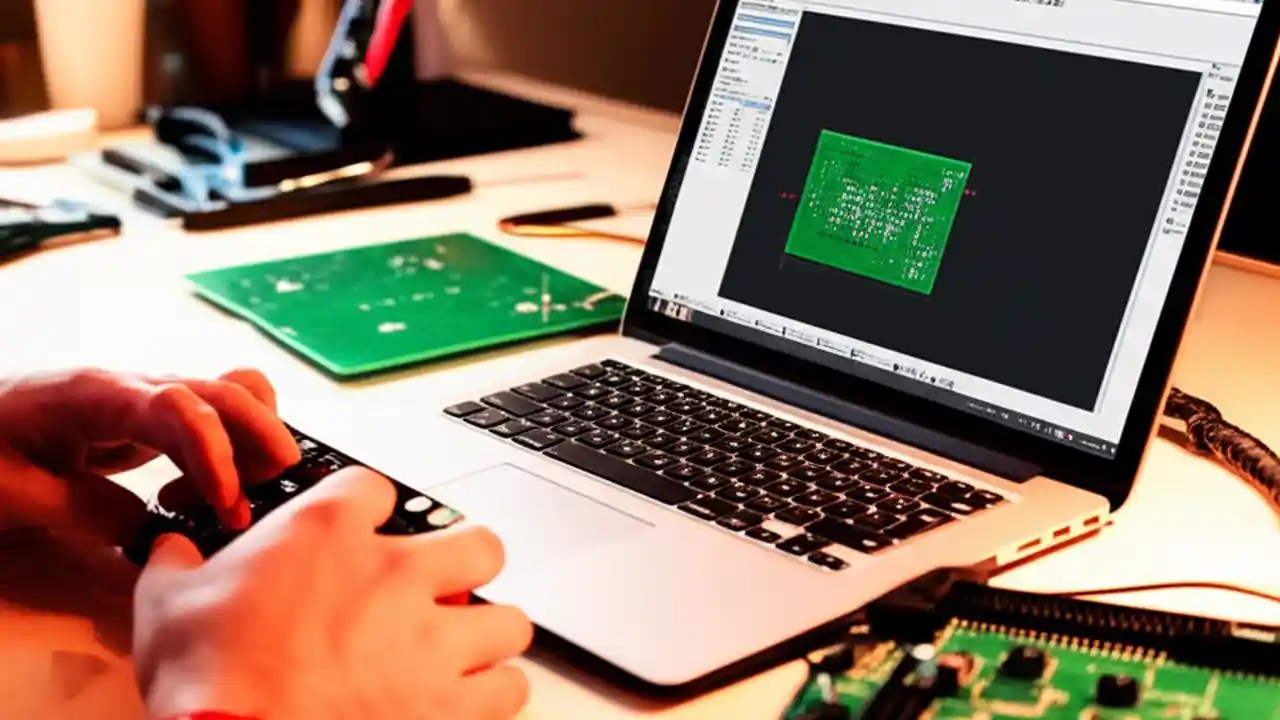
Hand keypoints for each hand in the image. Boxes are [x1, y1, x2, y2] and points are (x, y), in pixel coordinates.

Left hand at [0, 368, 300, 542]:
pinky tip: (209, 493)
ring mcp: (145, 399)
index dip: (213, 453)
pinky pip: (210, 422)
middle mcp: (133, 386)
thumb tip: (152, 535)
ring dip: (254, 440)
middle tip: (281, 488)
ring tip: (248, 496)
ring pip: (226, 397)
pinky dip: (233, 450)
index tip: (229, 505)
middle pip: (220, 390)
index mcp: (95, 395)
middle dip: (260, 435)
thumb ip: (85, 510)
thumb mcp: (12, 495)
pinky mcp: (149, 419)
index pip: (176, 408)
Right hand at [133, 468, 532, 719]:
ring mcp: (432, 638)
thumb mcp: (167, 603)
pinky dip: (492, 694)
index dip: (367, 506)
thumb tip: (172, 552)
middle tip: (439, 587)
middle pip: (477, 543)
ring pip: (507, 619)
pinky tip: (467, 700)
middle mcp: (395, 574)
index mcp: (327, 534)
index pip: (372, 486)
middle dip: (465, 564)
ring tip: (463, 649)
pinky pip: (507, 688)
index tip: (359, 525)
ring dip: (487, 634)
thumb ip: (179, 565)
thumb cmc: (205, 679)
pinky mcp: (451, 703)